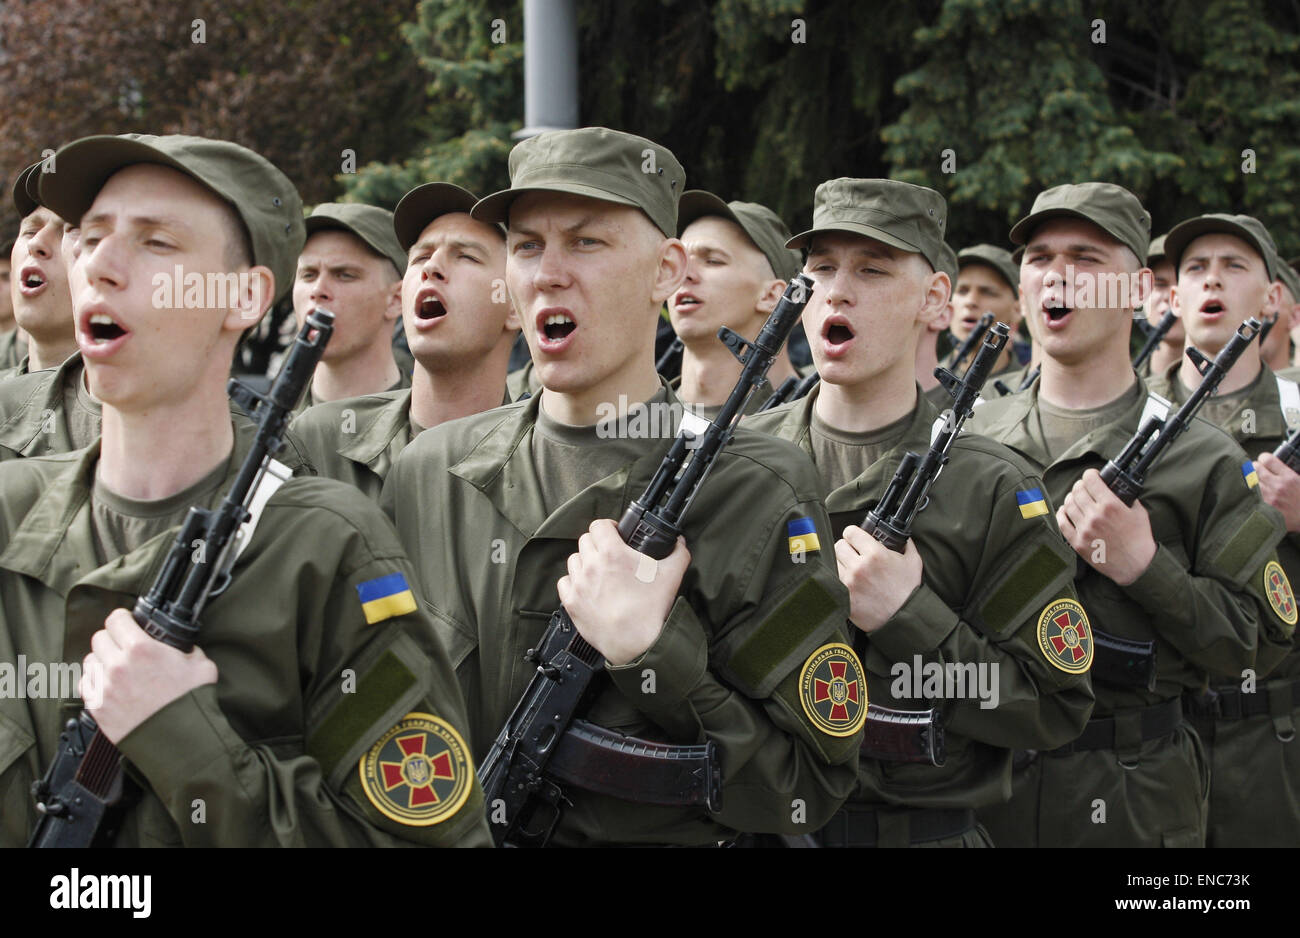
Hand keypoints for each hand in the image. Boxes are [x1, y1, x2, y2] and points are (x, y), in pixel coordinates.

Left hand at [81, 608, 218, 742]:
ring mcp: (105, 687)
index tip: (127, 622)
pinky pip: (85, 685)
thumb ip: (185, 649)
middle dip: (112, 638)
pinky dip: (94, 682)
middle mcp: (118, 665)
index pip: (115, 619)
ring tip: (116, 667)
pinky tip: (109, 685)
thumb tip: (179, 646)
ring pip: (89, 661)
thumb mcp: (200, 664)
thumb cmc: (191, 702)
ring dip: (101, 660)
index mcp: (142, 648)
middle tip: (123, 645)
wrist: (181, 740)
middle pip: (99, 638)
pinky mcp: (98, 707)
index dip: (123, 618)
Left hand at [556, 519, 691, 666]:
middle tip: (610, 554)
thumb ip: (678, 553)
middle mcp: (591, 565)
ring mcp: (579, 584)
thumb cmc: (650, 610)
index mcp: (612, 553)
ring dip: (585, 561)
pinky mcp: (571, 602)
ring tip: (598, 571)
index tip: (615, 534)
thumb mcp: (672, 576)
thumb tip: (680, 543)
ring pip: (574, 560)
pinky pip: (565, 582)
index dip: (608, 527)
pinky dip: (574, 582)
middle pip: (585, 540)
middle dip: (598, 544)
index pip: (599, 525)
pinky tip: (587, 588)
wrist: (637, 644)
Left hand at [835, 525, 923, 632]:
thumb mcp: (913, 561)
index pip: (850, 532)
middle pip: (838, 546)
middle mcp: (859, 566)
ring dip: (841, 564)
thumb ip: (906, 544)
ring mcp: (849, 582)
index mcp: (875, 554)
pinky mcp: (843, 597)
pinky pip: (833, 581)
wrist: (904, 618)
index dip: (853, 534)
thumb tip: (902, 536)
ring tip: (852, 570)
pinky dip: (839, 580)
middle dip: (846, 548)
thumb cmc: (909, 591)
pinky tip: (850, 583)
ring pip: (833, 563)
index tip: (856, 539)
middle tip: (854, 555)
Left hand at [1056, 468, 1156, 585]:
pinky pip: (1062, 523)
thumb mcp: (1138, 511)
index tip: (1091, 475)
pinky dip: (1062, 513)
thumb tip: (1115, 487)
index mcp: (1111, 505)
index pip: (1091, 480)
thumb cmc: (1139, 539)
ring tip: (1075, 497)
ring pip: (1068, 505)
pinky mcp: (1078, 542)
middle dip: (1080, 485)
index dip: (1090, 474)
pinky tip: (1065, 510)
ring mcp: (1085, 529)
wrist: (1136, 564)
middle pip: (1077, 491)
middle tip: (1084, 486)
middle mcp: (1095, 516)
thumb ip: (1126, 497)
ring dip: (1071, 497)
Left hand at [1253, 452, 1299, 532]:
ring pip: (1250, 481)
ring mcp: (1268, 498)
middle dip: (1255, 468)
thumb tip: (1273, 465)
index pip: (1267, 460)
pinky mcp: (1262, 509)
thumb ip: (1288, 473)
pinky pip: (1250, 495)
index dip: (1264, 458)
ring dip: (1252, 480)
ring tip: (1257, 482)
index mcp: (1290, 478)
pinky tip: (1254, 494)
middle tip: (1258, 471)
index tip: (1264, 461)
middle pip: (1254, 468)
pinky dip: (1251, 492)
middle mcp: (1278, 487)